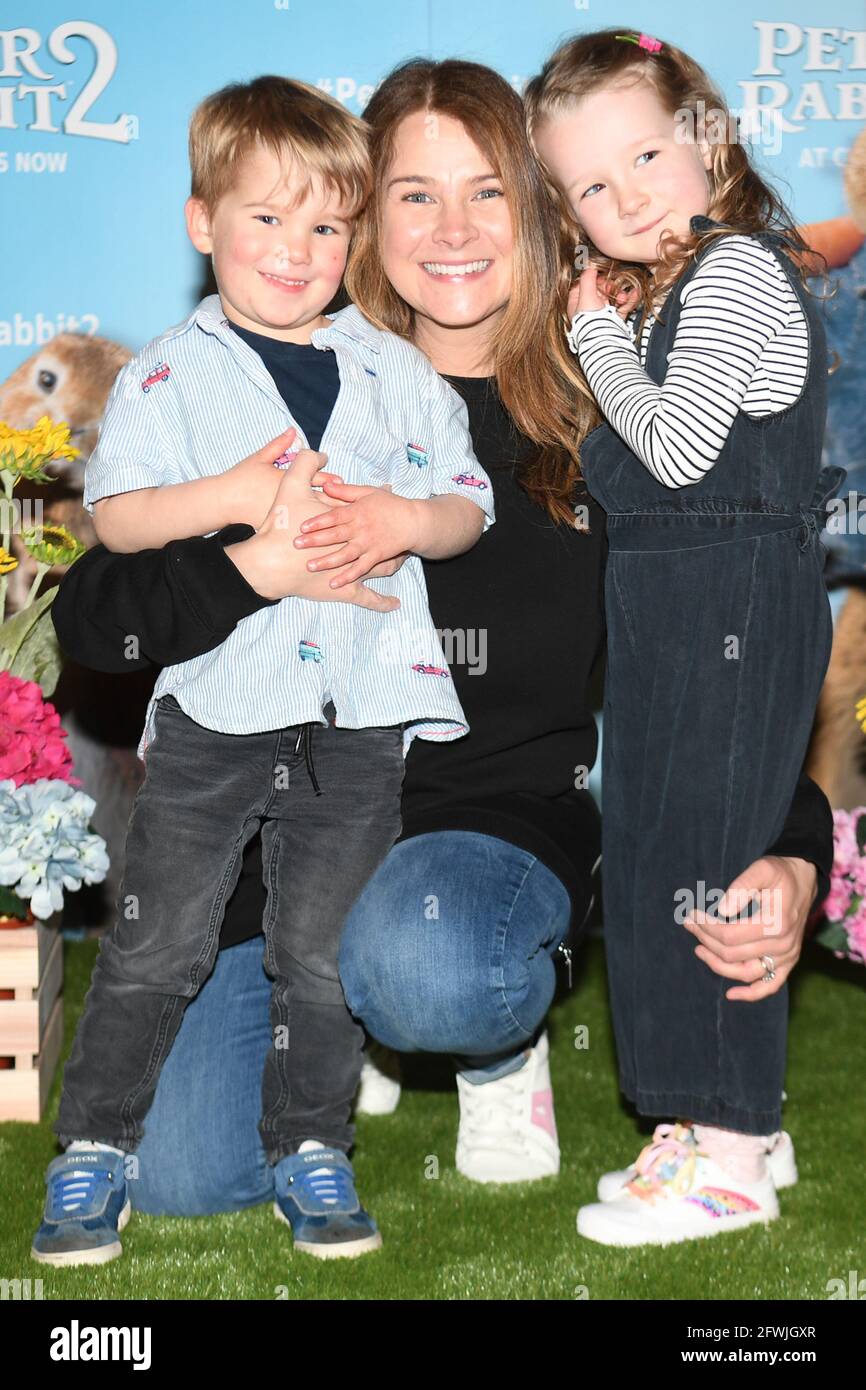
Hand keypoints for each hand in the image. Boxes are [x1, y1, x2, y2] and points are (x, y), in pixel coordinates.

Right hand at [224, 427, 333, 529]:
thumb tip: (293, 430)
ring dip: (331, 515)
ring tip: (342, 514)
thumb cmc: (241, 479)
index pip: (316, 472)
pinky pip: (306, 533)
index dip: (325, 469)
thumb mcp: (259, 458)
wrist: (224, 503)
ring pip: (318, 519)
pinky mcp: (283, 530)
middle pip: (324, 498)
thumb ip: (279, 445)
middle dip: (338, 497)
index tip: (331, 469)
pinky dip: (317, 531)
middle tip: (345, 492)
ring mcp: (289, 517)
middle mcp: (292, 499)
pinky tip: (326, 534)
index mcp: (289, 480)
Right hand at [224, 451, 399, 611]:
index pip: (363, 511)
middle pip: (377, 539)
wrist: (268, 562)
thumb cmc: (278, 527)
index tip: (390, 496)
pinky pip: (368, 598)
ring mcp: (350, 569)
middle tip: (401, 530)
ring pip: (379, 566)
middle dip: (391, 535)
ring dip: (392, 563)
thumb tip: (317, 452)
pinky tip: (394, 604)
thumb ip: (303, 464)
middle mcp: (352, 545)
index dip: (377, 504)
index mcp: (343, 521)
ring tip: (401, 559)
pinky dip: (382, 602)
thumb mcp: (289, 487)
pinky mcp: (343, 590)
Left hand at [293, 478, 421, 587]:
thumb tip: (324, 485)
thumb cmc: (389, 504)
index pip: (334, 516)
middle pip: (335, 535)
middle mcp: (361, 528)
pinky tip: (334, 583)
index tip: (301, 526)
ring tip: (310, 566)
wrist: (414, 522)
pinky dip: (348, 576)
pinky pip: (361, 568)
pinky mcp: (377, 556)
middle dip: (315, 540)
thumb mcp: (368, 492)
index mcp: (357, 511)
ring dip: (327, 561)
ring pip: (345, 554)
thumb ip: (345, 491)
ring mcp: (369, 544)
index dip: (318, 521)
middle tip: (296, 545)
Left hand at [567, 265, 639, 321]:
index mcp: (577, 304)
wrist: (605, 340)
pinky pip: (623, 306)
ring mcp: (602, 315)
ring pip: (613, 297)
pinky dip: (629, 299)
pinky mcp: (615, 320)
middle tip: (612, 287)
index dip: (592, 278)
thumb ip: (587, 278)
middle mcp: (588, 310)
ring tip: (622, 297)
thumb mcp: (586, 295)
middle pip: (600, 290)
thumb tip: (589, 266)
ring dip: (620, 294)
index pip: (583, 285)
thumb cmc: (591, 322)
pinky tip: (634, 293)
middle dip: (609, 286)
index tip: (600, 275)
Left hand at [682, 855, 817, 1000]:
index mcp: (777, 923)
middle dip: (706, 939)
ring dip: (718, 965)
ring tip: (699, 949)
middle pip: (733, 953)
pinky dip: (751, 994)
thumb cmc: (780, 873)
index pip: (730, 935)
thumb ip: (742, 886)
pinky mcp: (788, 963)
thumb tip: (722, 910)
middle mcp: (784, 945)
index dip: (706, 927)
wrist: (804, 879)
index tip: (692, 915)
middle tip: (690, 924)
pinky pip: (770, 986)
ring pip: (746, 972)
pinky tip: (731, 994)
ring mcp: (787, 957)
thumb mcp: (762, 869)